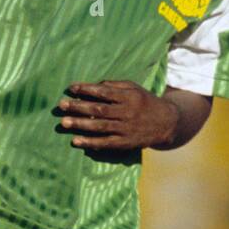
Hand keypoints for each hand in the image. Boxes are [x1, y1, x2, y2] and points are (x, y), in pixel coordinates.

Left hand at [58, 81, 177, 151]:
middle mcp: (127, 113)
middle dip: (78, 106)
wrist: (166, 123)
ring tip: (64, 122)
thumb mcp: (134, 88)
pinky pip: (105, 143)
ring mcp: (126, 129)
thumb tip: (93, 85)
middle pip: (99, 109)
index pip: (104, 92)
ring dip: (80, 125)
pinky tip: (76, 141)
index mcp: (129, 97)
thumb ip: (115, 85)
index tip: (71, 88)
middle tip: (61, 105)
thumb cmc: (145, 102)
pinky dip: (90, 142)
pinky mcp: (125, 143)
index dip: (87, 89)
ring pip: (99, 126)